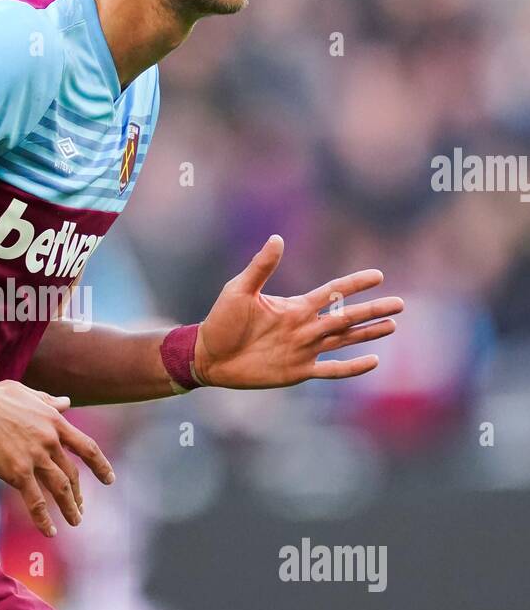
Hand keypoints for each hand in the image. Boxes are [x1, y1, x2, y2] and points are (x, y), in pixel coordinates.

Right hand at [0, 380, 114, 536]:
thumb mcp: (28, 393)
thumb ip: (49, 401)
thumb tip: (67, 402)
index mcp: (55, 422)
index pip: (86, 448)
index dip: (100, 465)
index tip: (109, 478)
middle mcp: (51, 441)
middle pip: (72, 473)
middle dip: (79, 493)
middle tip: (81, 506)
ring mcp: (36, 458)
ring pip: (61, 488)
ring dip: (70, 508)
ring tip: (75, 521)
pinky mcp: (18, 472)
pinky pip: (35, 501)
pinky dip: (44, 519)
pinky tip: (50, 532)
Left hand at [194, 235, 403, 388]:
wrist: (208, 355)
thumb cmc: (221, 321)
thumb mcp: (239, 290)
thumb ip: (261, 267)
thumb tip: (277, 238)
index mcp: (295, 306)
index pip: (332, 292)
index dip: (354, 284)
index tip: (378, 275)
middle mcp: (305, 327)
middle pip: (347, 316)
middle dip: (373, 310)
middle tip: (401, 303)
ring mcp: (304, 349)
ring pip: (344, 340)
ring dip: (368, 333)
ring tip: (393, 325)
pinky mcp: (298, 371)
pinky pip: (331, 370)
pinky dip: (351, 367)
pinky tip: (373, 361)